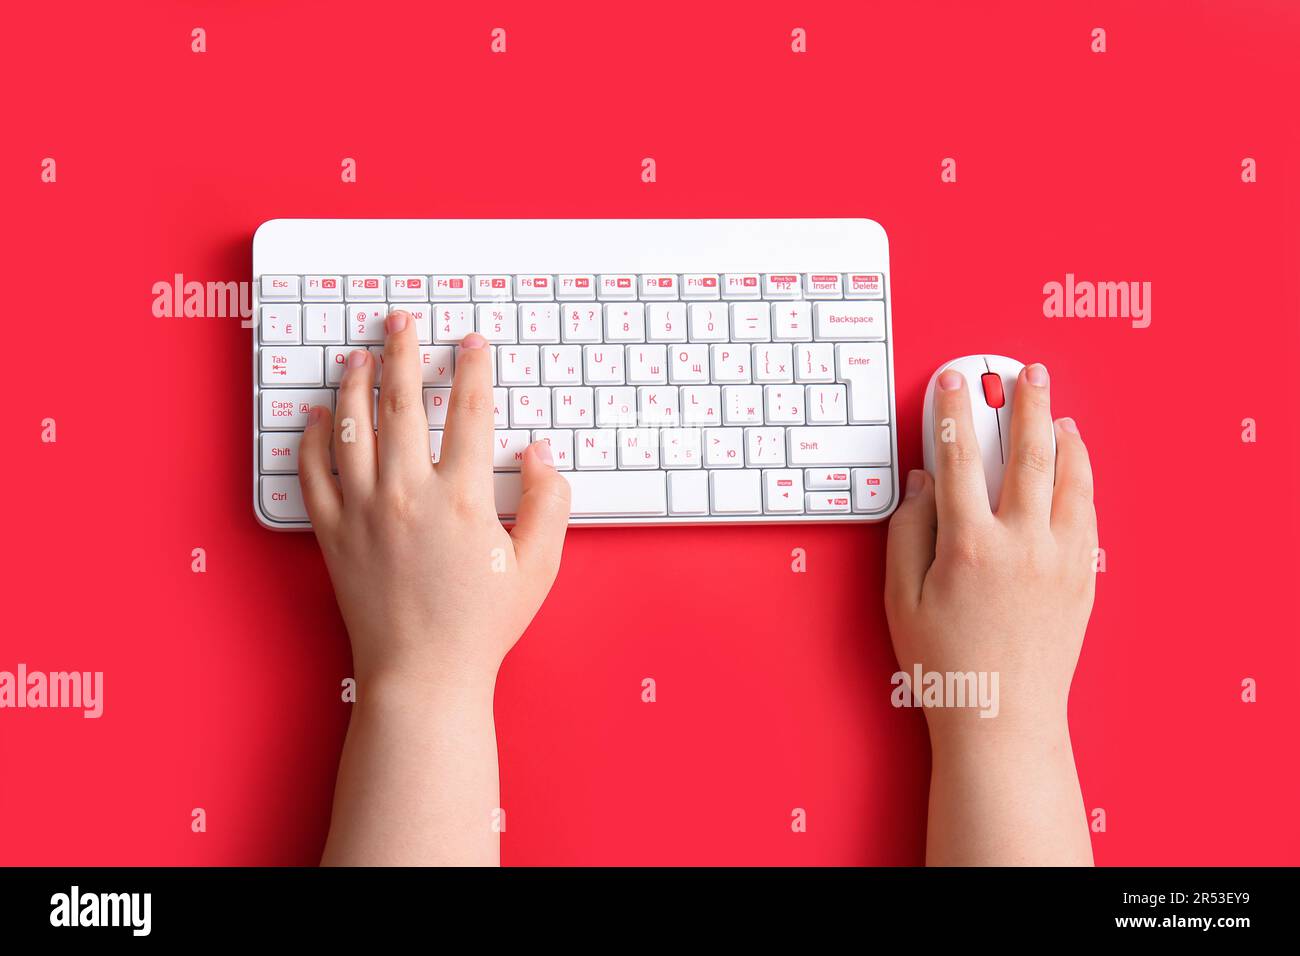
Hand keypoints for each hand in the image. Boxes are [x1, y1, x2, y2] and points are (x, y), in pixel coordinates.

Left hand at [298, 312, 571, 691]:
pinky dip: (312, 438)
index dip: (472, 369)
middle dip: (403, 352)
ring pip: (352, 426)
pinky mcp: (334, 533)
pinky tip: (317, 415)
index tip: (471, 344)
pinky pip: (313, 472)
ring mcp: (364, 511)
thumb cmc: (481, 626)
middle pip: (402, 402)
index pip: (470, 412)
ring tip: (357, 355)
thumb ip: (550, 504)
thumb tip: (542, 454)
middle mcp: (408, 494)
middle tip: (400, 322)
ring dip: (354, 382)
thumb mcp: (537, 567)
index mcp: (463, 499)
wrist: (423, 675)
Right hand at [884, 363, 1096, 864]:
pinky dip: (1080, 472)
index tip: (954, 383)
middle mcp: (1020, 542)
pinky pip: (1086, 507)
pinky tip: (1072, 456)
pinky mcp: (1082, 574)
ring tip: (1050, 403)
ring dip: (1057, 430)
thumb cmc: (945, 663)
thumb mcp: (899, 597)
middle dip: (1021, 401)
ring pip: (1065, 474)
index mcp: (968, 545)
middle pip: (1024, 450)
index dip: (952, 411)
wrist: (1001, 715)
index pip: (956, 457)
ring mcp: (1059, 557)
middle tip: (1020, 370)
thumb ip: (908, 531)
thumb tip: (922, 484)